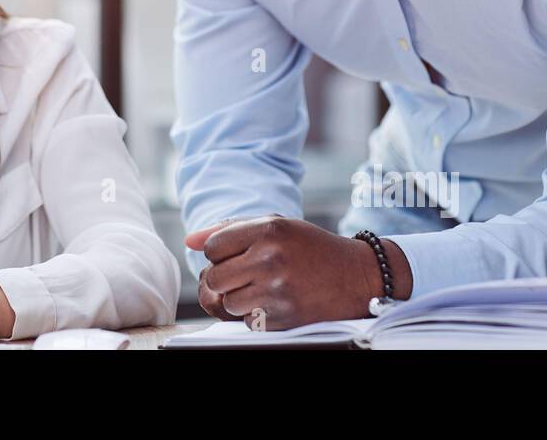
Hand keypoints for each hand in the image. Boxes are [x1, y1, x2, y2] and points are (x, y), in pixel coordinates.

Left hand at [185, 215, 411, 329]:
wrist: (356, 276)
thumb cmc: (309, 247)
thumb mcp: (275, 225)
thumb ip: (230, 229)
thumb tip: (189, 240)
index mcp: (268, 230)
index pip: (212, 247)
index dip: (219, 253)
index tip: (236, 254)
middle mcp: (271, 259)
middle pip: (214, 278)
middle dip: (224, 278)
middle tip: (244, 274)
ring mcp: (278, 291)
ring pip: (227, 303)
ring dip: (238, 298)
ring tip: (261, 287)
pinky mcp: (284, 318)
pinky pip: (246, 322)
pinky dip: (254, 315)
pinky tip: (274, 301)